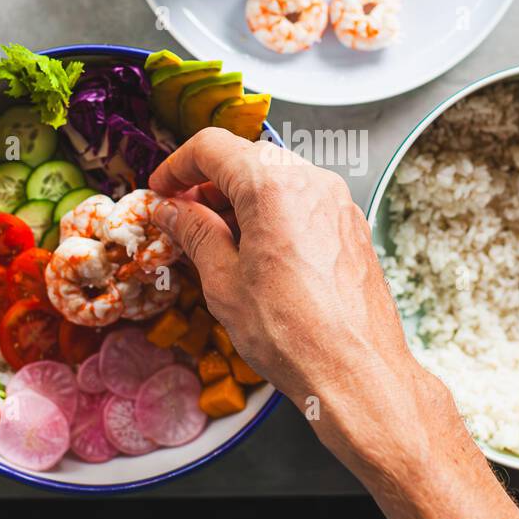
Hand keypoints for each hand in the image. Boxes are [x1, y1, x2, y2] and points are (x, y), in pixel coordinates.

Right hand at [150, 129, 518, 518]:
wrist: (357, 372)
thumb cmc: (297, 336)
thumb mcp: (224, 283)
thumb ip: (196, 234)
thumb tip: (174, 211)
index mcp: (274, 186)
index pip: (213, 147)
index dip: (177, 166)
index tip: (162, 189)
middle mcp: (312, 183)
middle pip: (248, 159)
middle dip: (209, 182)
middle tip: (182, 216)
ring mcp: (338, 203)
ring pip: (278, 180)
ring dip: (242, 199)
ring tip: (217, 241)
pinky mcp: (351, 227)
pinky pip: (304, 202)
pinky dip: (273, 214)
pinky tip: (256, 252)